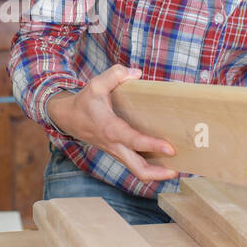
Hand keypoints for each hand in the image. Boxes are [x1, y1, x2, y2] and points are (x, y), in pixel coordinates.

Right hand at [46, 65, 178, 181]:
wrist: (68, 118)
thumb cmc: (84, 102)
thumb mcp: (96, 84)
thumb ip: (115, 75)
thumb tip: (136, 73)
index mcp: (110, 129)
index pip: (133, 141)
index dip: (152, 145)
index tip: (170, 148)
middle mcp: (115, 145)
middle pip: (138, 169)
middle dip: (158, 173)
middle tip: (178, 169)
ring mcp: (117, 152)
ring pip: (137, 171)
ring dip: (157, 173)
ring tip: (177, 168)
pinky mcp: (119, 153)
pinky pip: (136, 165)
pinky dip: (151, 167)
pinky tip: (165, 161)